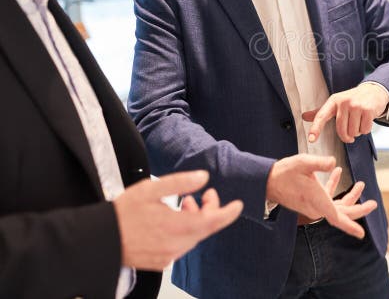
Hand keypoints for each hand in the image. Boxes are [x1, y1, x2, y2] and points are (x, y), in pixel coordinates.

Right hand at [113, 170, 242, 269]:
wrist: (99, 239)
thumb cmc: (122, 213)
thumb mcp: (151, 189)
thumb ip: (180, 182)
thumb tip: (203, 177)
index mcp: (176, 226)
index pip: (213, 221)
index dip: (228, 212)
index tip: (238, 204)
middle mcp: (175, 245)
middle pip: (205, 229)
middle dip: (209, 210)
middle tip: (205, 194)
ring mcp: (168, 256)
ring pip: (194, 237)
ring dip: (196, 220)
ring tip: (185, 203)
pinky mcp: (161, 262)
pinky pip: (182, 246)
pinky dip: (184, 232)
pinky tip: (174, 219)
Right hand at [266, 154, 376, 237]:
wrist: (267, 180)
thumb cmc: (284, 172)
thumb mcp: (302, 163)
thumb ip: (319, 163)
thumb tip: (333, 162)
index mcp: (317, 201)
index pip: (337, 218)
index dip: (350, 226)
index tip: (361, 234)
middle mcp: (317, 206)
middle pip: (342, 213)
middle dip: (359, 209)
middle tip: (373, 203)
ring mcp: (314, 204)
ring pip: (337, 205)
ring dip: (350, 196)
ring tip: (361, 184)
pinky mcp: (311, 199)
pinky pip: (327, 197)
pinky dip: (335, 187)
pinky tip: (338, 172)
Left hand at [303, 82, 388, 143]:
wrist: (373, 91)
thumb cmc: (352, 99)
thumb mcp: (336, 103)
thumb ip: (321, 112)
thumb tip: (304, 116)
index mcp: (334, 101)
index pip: (322, 116)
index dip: (316, 128)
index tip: (311, 139)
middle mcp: (344, 102)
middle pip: (341, 130)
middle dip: (346, 136)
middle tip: (350, 136)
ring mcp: (357, 105)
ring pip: (354, 132)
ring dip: (357, 132)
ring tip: (359, 123)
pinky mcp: (368, 110)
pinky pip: (364, 130)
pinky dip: (365, 130)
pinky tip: (366, 121)